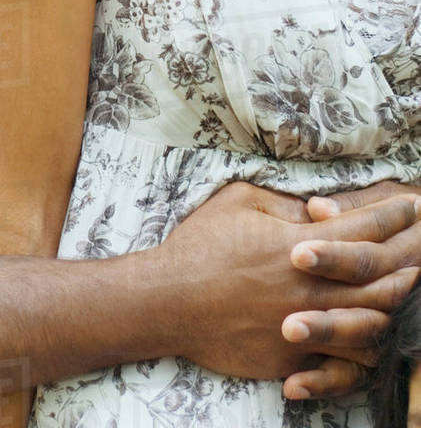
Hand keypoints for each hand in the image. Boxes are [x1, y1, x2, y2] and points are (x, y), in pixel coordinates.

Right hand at [156, 182, 418, 395]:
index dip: (392, 215)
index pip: (362, 227)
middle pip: (380, 278)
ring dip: (395, 306)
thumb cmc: (200, 244)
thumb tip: (319, 210)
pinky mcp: (293, 357)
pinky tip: (372, 340)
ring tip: (403, 293)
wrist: (169, 302)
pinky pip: (345, 362)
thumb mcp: (239, 201)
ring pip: (372, 323)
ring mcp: (305, 325)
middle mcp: (310, 286)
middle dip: (408, 260)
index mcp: (299, 243)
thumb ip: (285, 204)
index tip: (411, 205)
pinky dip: (364, 351)